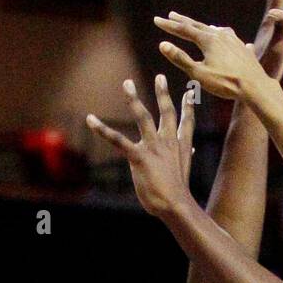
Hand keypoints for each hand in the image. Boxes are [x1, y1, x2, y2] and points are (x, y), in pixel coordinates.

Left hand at [87, 75, 193, 217]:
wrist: (176, 205)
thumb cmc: (178, 193)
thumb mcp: (184, 171)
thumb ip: (186, 158)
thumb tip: (192, 151)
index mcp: (181, 147)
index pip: (186, 122)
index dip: (188, 106)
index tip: (188, 92)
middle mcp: (168, 142)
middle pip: (167, 112)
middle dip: (163, 94)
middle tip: (160, 77)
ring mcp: (153, 147)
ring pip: (143, 117)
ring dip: (134, 99)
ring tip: (127, 84)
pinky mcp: (138, 156)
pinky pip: (117, 140)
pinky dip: (102, 129)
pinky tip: (90, 119)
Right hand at [154, 16, 267, 103]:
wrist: (255, 86)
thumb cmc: (226, 82)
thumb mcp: (199, 73)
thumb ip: (180, 59)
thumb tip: (163, 45)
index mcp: (208, 40)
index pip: (184, 29)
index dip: (169, 25)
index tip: (157, 20)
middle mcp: (221, 36)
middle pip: (198, 26)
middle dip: (183, 21)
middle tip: (172, 14)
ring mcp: (234, 41)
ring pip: (215, 30)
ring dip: (203, 27)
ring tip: (196, 25)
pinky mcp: (243, 48)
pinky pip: (228, 36)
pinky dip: (220, 33)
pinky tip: (224, 35)